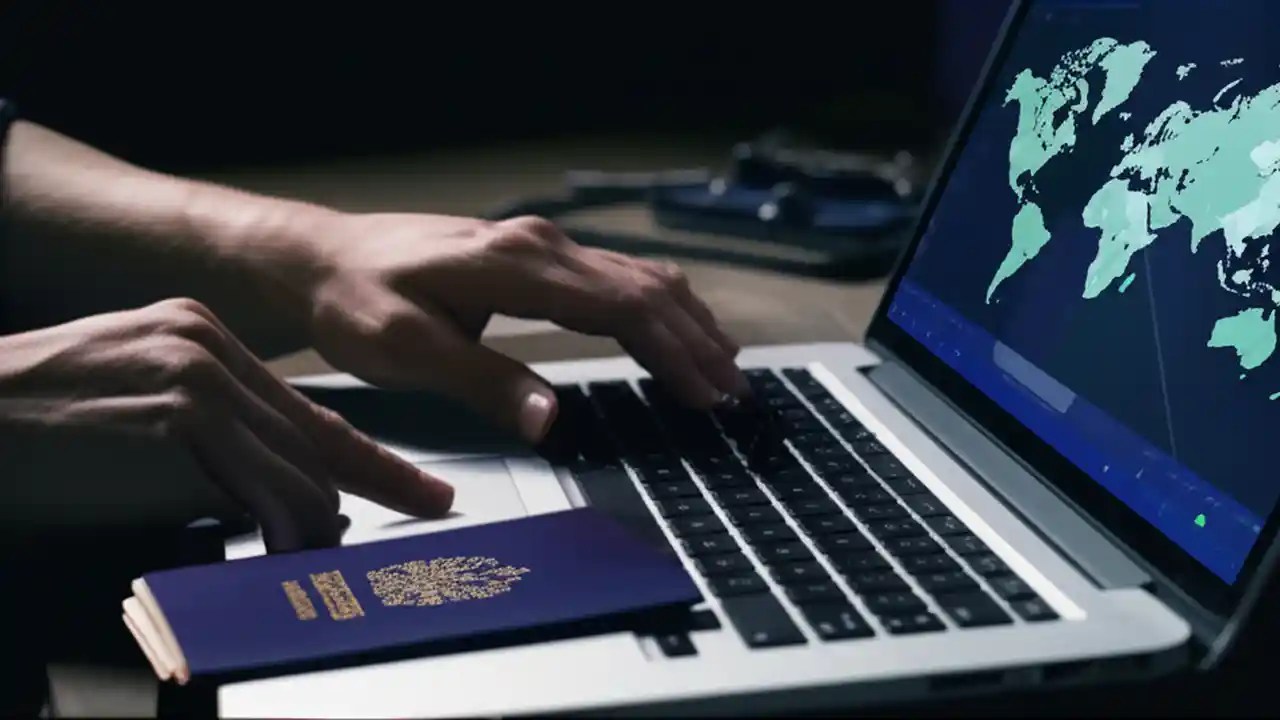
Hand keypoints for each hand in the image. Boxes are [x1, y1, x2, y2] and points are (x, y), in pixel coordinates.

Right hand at [0, 298, 453, 551]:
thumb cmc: (37, 429)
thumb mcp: (136, 406)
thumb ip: (208, 434)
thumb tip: (273, 495)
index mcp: (200, 335)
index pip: (305, 409)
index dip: (370, 457)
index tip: (419, 489)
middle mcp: (207, 344)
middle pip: (314, 437)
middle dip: (356, 494)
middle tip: (390, 526)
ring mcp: (197, 377)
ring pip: (299, 468)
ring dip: (313, 526)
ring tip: (307, 558)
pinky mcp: (180, 418)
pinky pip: (264, 491)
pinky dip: (281, 530)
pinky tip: (276, 552)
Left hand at [284, 212, 748, 442]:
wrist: (320, 256)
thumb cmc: (355, 300)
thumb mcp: (404, 350)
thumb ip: (481, 380)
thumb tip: (548, 419)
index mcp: (516, 265)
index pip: (622, 307)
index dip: (675, 352)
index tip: (709, 396)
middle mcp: (539, 245)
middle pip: (645, 289)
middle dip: (698, 342)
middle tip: (736, 394)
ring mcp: (539, 244)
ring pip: (637, 277)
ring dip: (686, 321)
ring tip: (724, 366)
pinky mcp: (532, 254)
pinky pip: (614, 275)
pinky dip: (657, 306)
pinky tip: (672, 327)